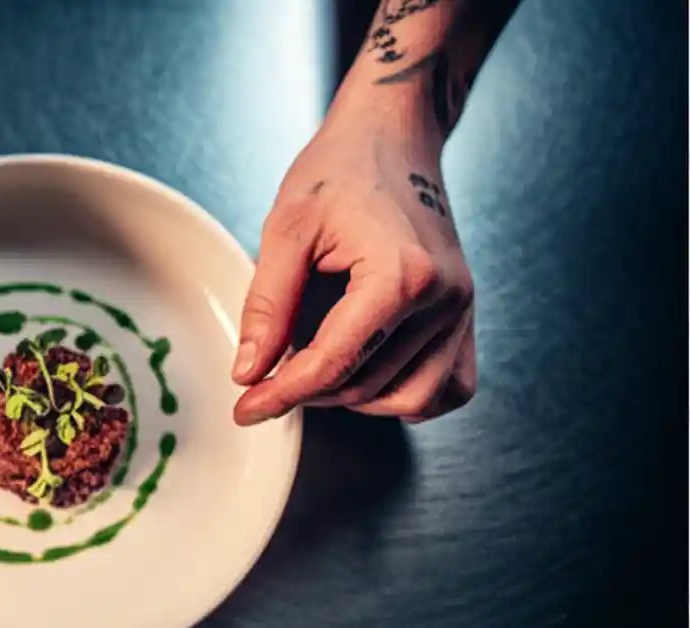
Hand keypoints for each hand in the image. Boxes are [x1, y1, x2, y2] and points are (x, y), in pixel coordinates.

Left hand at [232, 113, 475, 423]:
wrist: (391, 136)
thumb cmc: (339, 170)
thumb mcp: (286, 230)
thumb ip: (267, 306)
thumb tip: (250, 373)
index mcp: (400, 275)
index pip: (333, 364)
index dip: (281, 394)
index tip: (246, 408)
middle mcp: (443, 299)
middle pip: (365, 387)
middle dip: (309, 392)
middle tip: (266, 377)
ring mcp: (462, 310)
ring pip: (409, 400)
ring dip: (354, 399)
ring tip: (315, 367)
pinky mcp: (466, 315)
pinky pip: (449, 388)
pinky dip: (407, 396)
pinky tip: (366, 373)